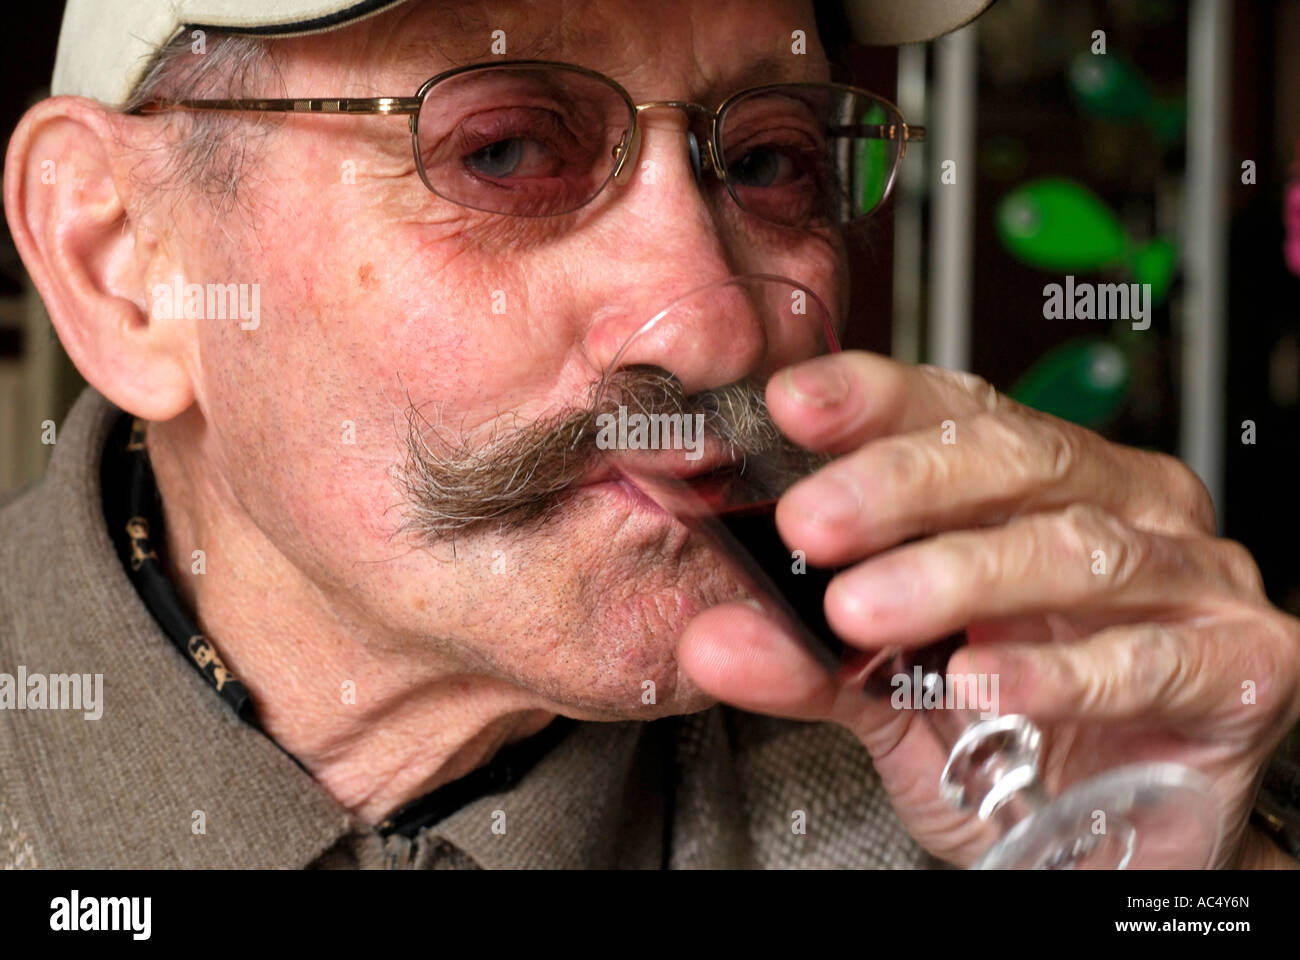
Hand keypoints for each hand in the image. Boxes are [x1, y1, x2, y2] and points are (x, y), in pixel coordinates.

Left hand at [678, 351, 1299, 867]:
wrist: (1117, 842)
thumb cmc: (1018, 742)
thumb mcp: (892, 697)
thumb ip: (811, 661)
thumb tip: (717, 638)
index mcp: (1039, 487)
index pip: (955, 411)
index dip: (876, 400)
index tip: (795, 402)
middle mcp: (1121, 508)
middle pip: (1015, 458)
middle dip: (902, 483)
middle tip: (813, 519)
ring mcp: (1189, 580)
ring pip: (1072, 547)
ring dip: (959, 575)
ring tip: (868, 609)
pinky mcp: (1240, 665)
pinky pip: (1144, 657)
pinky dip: (1054, 669)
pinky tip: (982, 681)